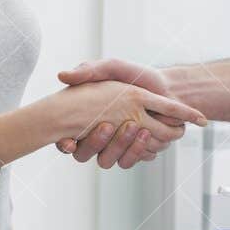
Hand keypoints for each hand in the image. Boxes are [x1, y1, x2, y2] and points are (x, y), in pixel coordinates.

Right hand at [54, 59, 187, 167]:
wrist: (167, 88)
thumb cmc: (136, 76)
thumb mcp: (112, 68)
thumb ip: (90, 70)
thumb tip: (62, 75)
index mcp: (85, 119)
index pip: (64, 137)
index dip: (63, 142)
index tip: (68, 141)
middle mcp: (97, 137)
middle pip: (85, 153)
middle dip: (95, 142)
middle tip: (107, 125)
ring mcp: (116, 147)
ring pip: (107, 160)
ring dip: (119, 146)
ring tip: (136, 128)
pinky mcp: (134, 153)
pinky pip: (130, 161)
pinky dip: (138, 150)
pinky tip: (146, 134)